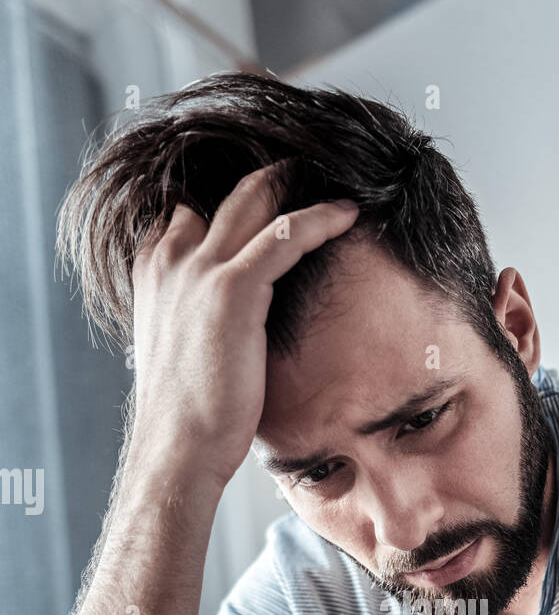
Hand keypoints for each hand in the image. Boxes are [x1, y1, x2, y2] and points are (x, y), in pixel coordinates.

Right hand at [129, 171, 357, 485]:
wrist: (177, 448)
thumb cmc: (187, 416)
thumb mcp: (182, 352)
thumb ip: (196, 320)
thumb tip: (224, 326)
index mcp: (154, 274)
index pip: (184, 214)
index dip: (223, 201)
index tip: (263, 198)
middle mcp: (171, 261)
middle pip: (222, 196)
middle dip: (266, 176)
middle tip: (304, 167)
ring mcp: (200, 271)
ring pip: (255, 202)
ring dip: (295, 184)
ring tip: (333, 176)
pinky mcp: (234, 289)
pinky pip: (285, 235)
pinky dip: (320, 218)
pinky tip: (348, 213)